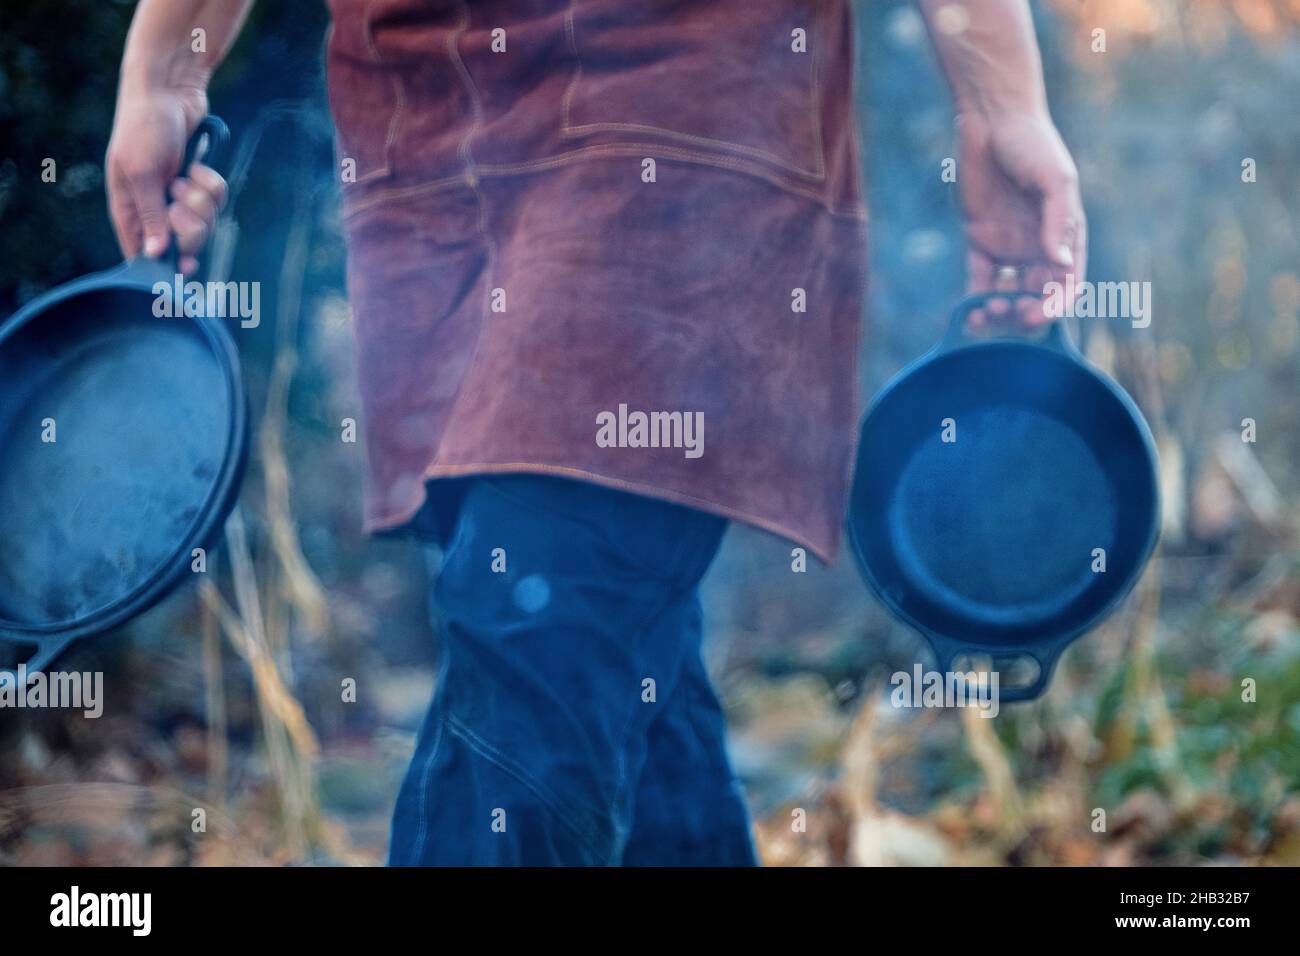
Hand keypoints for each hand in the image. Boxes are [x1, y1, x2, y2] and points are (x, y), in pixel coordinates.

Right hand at [106, 85, 226, 274]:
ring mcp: (179, 197)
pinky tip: (198, 165)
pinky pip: (217, 201)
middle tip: (179, 197)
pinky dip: (211, 183)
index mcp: (129, 211)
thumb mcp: (141, 173)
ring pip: (205, 223)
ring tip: (186, 175)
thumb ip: (150, 215)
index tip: (186, 268)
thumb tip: (154, 254)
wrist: (169, 92)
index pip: (144, 254)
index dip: (166, 266)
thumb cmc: (144, 128)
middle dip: (191, 223)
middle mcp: (154, 208)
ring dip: (201, 199)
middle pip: (185, 244)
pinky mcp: (199, 185)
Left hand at [956, 110, 1086, 328]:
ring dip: (999, 312)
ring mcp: (1009, 246)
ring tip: (985, 313)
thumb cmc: (1032, 145)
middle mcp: (1039, 246)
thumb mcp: (1054, 181)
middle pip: (1035, 296)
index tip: (1035, 315)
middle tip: (1007, 314)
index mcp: (1065, 236)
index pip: (1066, 283)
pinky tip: (969, 312)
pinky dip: (975, 300)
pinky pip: (979, 280)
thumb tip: (1061, 263)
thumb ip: (1057, 222)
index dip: (1054, 305)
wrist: (992, 122)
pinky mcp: (979, 242)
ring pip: (1008, 294)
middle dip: (1023, 314)